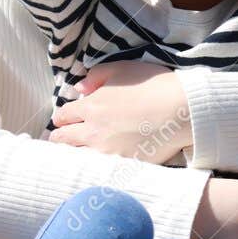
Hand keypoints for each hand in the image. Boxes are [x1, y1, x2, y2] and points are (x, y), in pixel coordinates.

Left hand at [48, 61, 190, 162]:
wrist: (181, 110)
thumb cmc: (153, 85)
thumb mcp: (121, 69)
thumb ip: (96, 76)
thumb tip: (81, 88)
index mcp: (91, 106)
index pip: (64, 116)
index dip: (61, 117)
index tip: (61, 120)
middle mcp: (93, 131)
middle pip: (64, 139)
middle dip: (58, 138)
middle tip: (56, 140)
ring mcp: (107, 151)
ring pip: (77, 157)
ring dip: (72, 154)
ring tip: (70, 155)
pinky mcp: (123, 165)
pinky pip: (99, 169)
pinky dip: (91, 167)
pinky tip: (91, 166)